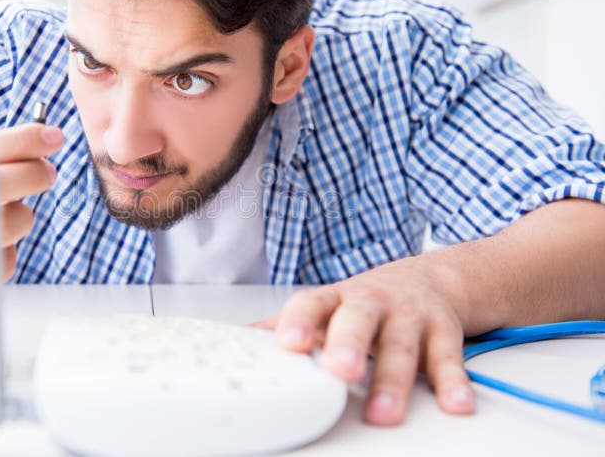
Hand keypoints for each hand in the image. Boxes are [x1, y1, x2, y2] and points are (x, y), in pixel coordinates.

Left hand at [252, 256, 474, 424]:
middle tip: (339, 372)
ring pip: (402, 344)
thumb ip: (284, 325)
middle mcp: (372, 304)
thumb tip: (235, 343)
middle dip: (349, 344)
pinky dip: (454, 382)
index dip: (299, 323)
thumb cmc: (364, 302)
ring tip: (385, 412)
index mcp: (335, 300)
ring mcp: (409, 316)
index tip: (288, 344)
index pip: (312, 304)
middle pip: (359, 319)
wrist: (429, 279)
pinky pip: (449, 358)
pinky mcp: (444, 332)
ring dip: (394, 379)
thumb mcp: (324, 308)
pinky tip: (455, 405)